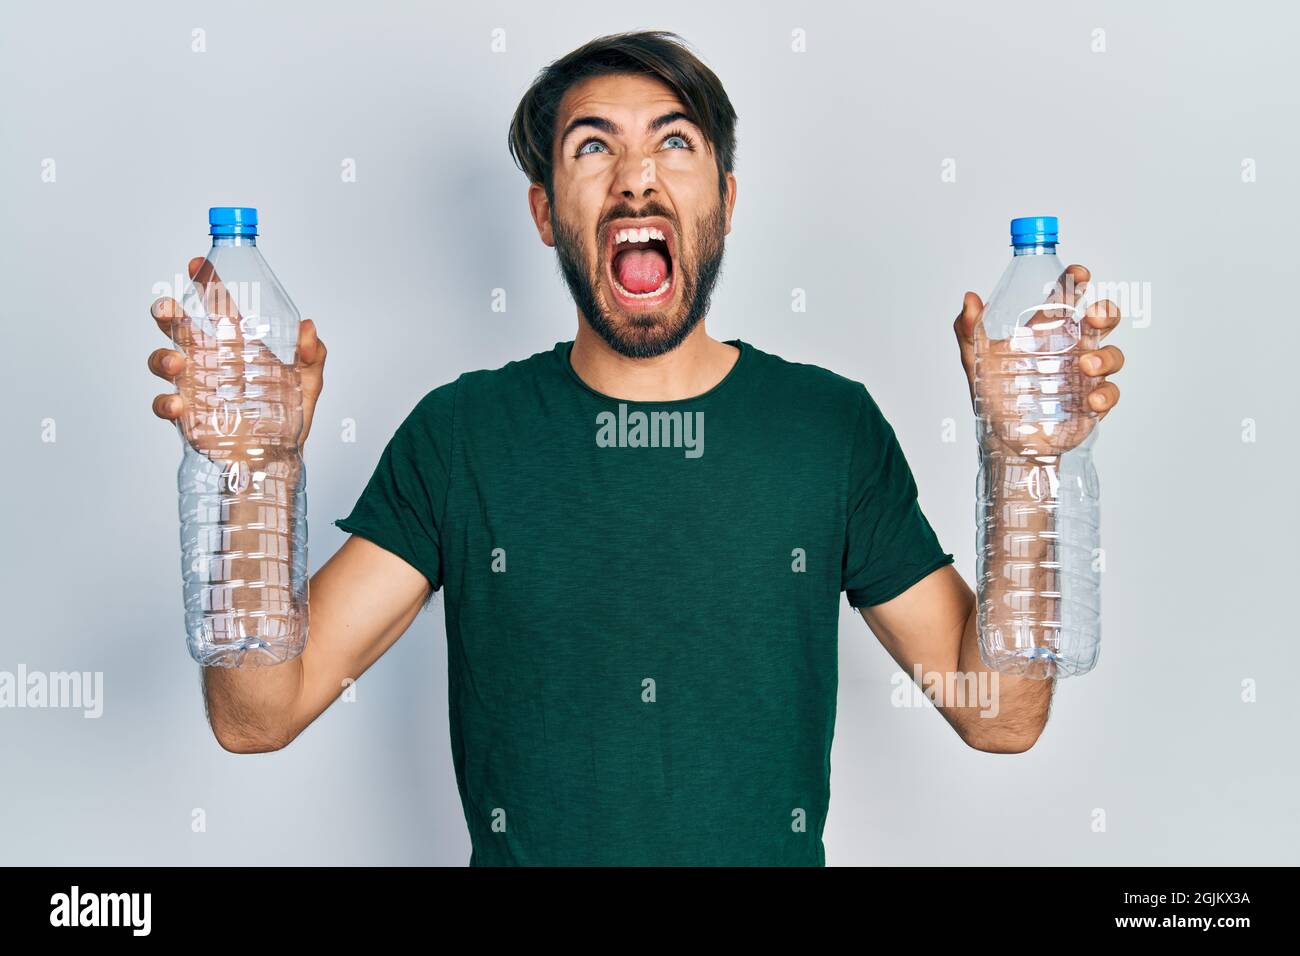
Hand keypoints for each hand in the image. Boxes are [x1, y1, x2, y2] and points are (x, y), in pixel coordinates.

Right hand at [148, 257, 326, 460]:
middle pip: (177, 328)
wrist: (277, 459)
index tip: (198, 264)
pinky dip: (164, 403)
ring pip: (163, 362)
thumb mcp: (308, 382)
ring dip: (163, 358)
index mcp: (235, 345)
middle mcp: (209, 361)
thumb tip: (308, 327)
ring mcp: (194, 387)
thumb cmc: (287, 416)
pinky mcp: (188, 416)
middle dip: (166, 314)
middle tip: (167, 308)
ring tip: (178, 364)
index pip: (217, 306)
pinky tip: (177, 405)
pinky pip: (164, 405)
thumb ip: (312, 355)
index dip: (207, 283)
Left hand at [953, 263, 1123, 455]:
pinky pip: (1110, 393)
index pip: (1066, 299)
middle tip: (1093, 316)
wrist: (1006, 441)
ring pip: (1113, 355)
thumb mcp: (978, 361)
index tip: (1078, 273)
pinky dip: (1106, 394)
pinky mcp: (1092, 403)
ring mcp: (1086, 376)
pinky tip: (1091, 401)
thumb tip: (969, 299)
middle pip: (1103, 321)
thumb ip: (969, 330)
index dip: (1074, 282)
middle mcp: (1073, 348)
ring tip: (1085, 365)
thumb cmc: (996, 396)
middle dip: (1106, 312)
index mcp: (1047, 332)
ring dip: (1105, 357)